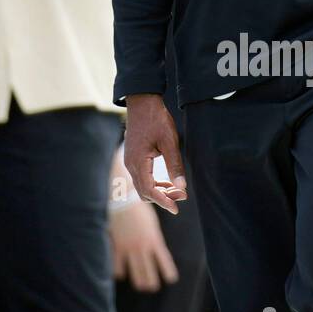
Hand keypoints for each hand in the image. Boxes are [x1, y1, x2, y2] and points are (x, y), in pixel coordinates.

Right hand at [110, 199, 179, 290]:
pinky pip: (117, 267)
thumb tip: (171, 218)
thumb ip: (157, 228)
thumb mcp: (152, 220)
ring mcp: (129, 249)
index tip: (171, 279)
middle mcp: (143, 247)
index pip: (163, 260)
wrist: (121, 200)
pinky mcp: (117, 248)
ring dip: (138, 281)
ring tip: (140, 286)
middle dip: (151, 281)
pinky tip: (120, 275)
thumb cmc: (138, 207)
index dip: (167, 271)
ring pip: (135, 273)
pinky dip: (119, 272)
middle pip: (149, 272)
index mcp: (154, 240)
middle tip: (151, 287)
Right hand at [123, 94, 187, 213]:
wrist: (142, 103)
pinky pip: (142, 178)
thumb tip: (181, 187)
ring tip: (177, 191)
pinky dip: (154, 184)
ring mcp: (130, 162)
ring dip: (159, 191)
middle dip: (163, 197)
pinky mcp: (133, 159)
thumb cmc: (156, 120)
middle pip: (145, 192)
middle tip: (182, 196)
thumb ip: (175, 165)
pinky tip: (167, 182)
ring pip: (143, 186)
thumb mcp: (170, 142)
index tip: (177, 208)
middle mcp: (131, 165)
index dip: (163, 201)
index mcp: (139, 162)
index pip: (149, 190)